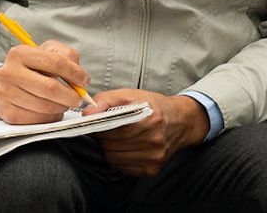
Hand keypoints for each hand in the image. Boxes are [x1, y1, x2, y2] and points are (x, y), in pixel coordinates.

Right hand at [0, 40, 90, 123]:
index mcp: (20, 53)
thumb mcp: (47, 53)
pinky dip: (51, 117)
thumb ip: (67, 57)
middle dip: (71, 95)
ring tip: (63, 103)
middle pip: (50, 88)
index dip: (75, 73)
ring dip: (62, 107)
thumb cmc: (31, 68)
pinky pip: (39, 120)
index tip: (85, 80)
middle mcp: (9, 73)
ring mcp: (6, 94)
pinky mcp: (8, 114)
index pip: (55, 62)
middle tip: (78, 98)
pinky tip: (51, 110)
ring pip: (46, 106)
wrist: (4, 84)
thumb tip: (80, 77)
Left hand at [83, 89, 209, 176]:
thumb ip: (105, 100)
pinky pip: (122, 168)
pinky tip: (122, 147)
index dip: (99, 126)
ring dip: (107, 148)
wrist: (179, 121)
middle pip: (110, 146)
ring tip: (112, 137)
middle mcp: (154, 141)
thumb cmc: (152, 106)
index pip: (112, 129)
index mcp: (149, 119)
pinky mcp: (152, 170)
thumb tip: (86, 114)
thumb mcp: (129, 95)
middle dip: (101, 137)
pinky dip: (116, 158)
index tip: (94, 123)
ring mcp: (154, 158)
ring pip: (113, 159)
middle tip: (102, 129)